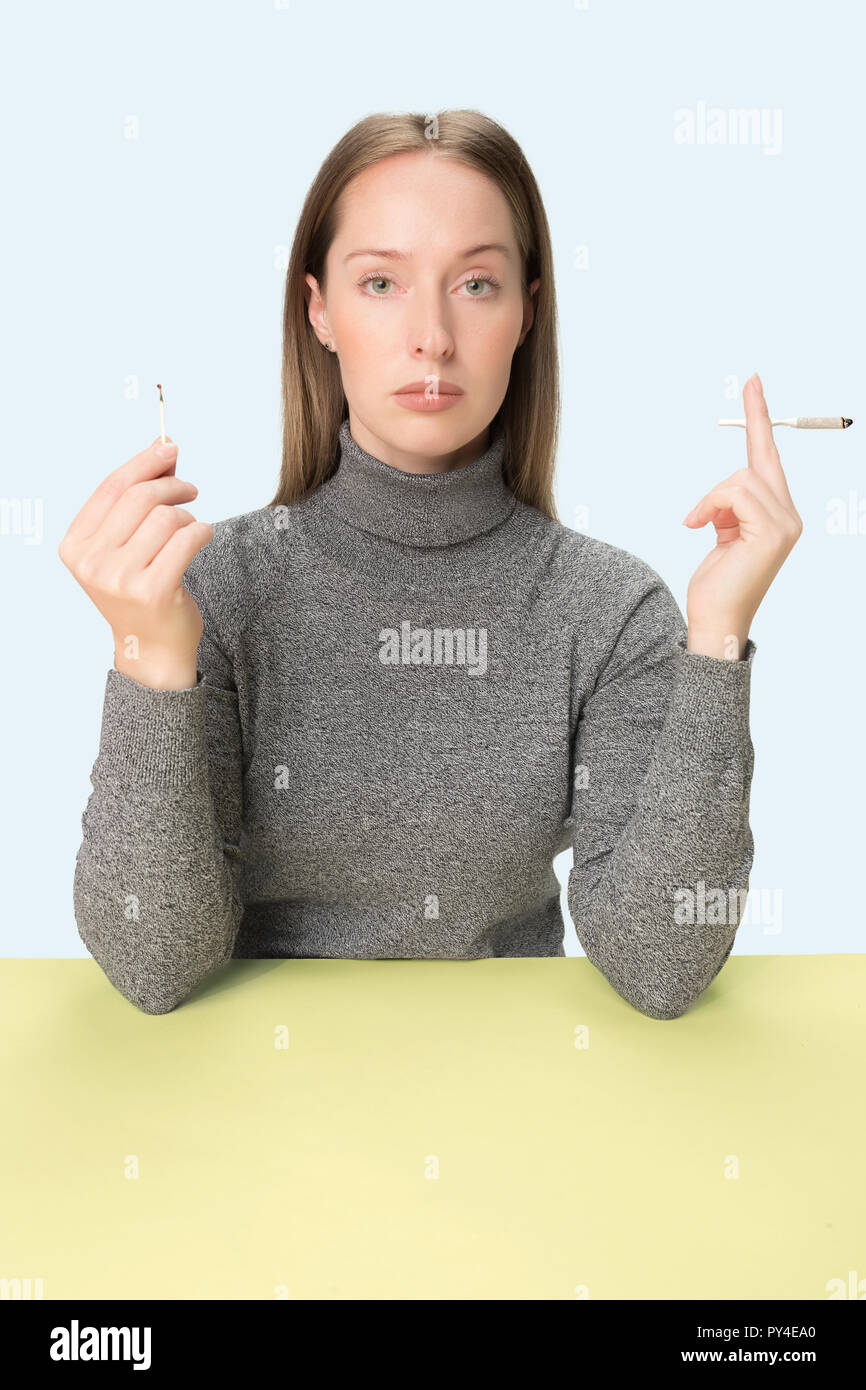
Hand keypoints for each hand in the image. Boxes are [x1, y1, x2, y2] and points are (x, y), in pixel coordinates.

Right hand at [58, 437, 214, 688]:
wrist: (151, 647)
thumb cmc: (139, 592)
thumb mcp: (122, 547)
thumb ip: (134, 501)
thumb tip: (162, 449)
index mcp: (76, 547)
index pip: (111, 488)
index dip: (143, 462)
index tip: (168, 449)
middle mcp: (93, 563)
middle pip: (140, 497)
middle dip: (172, 485)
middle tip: (190, 489)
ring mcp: (120, 579)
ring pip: (166, 518)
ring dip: (187, 516)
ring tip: (191, 528)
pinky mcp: (153, 591)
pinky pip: (187, 539)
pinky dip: (202, 531)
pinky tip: (203, 536)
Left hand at [682, 373, 802, 658]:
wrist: (716, 619)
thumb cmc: (717, 584)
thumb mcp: (723, 535)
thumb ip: (730, 509)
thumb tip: (725, 493)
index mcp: (779, 516)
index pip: (770, 462)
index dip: (761, 424)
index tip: (754, 388)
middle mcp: (789, 516)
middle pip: (762, 459)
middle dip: (757, 418)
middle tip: (752, 380)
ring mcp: (784, 524)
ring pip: (741, 478)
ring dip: (711, 499)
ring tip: (700, 524)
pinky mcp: (771, 532)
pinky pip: (734, 493)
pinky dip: (709, 505)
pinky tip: (697, 526)